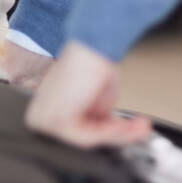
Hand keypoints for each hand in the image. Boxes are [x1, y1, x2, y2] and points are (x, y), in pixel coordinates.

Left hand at [25, 40, 151, 147]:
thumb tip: (106, 128)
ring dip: (119, 134)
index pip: (80, 128)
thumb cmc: (92, 61)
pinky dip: (110, 132)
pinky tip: (126, 125)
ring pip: (87, 138)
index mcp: (47, 107)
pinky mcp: (55, 121)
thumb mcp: (98, 96)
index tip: (129, 129)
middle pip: (84, 135)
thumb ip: (97, 116)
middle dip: (116, 134)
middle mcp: (42, 114)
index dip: (109, 130)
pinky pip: (87, 136)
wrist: (91, 45)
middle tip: (139, 129)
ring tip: (140, 127)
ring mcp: (45, 119)